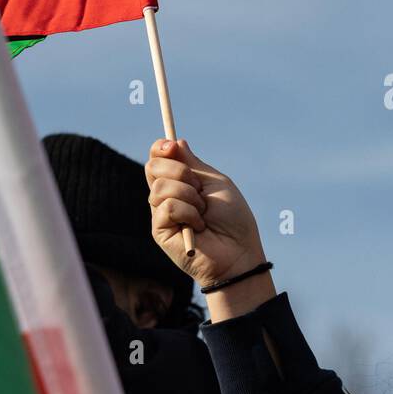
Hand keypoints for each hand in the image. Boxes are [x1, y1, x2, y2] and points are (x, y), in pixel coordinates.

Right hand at [144, 139, 265, 286]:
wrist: (239, 252)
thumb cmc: (233, 219)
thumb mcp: (216, 184)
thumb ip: (194, 165)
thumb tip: (176, 141)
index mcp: (180, 182)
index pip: (158, 159)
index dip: (161, 148)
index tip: (171, 145)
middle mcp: (166, 196)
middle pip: (153, 167)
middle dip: (179, 171)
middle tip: (199, 187)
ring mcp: (161, 214)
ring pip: (160, 187)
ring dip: (189, 196)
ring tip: (203, 213)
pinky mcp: (159, 231)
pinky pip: (167, 207)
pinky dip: (188, 212)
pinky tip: (198, 226)